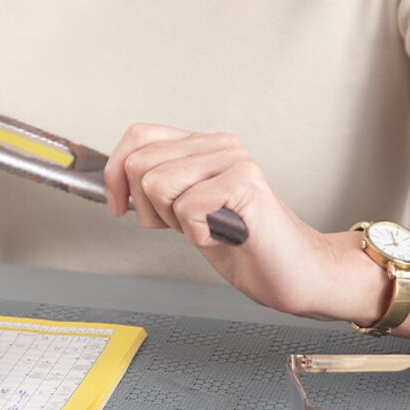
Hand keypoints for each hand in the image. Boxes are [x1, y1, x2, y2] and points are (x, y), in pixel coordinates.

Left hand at [102, 123, 343, 315]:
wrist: (295, 273)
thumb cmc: (244, 245)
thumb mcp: (187, 210)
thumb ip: (159, 187)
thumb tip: (114, 179)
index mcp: (202, 145)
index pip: (138, 136)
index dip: (115, 172)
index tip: (116, 204)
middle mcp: (217, 145)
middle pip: (140, 164)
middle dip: (147, 209)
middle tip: (185, 226)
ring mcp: (233, 161)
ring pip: (158, 184)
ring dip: (176, 222)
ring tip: (209, 229)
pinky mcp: (244, 184)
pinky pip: (187, 209)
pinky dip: (200, 236)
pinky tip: (225, 236)